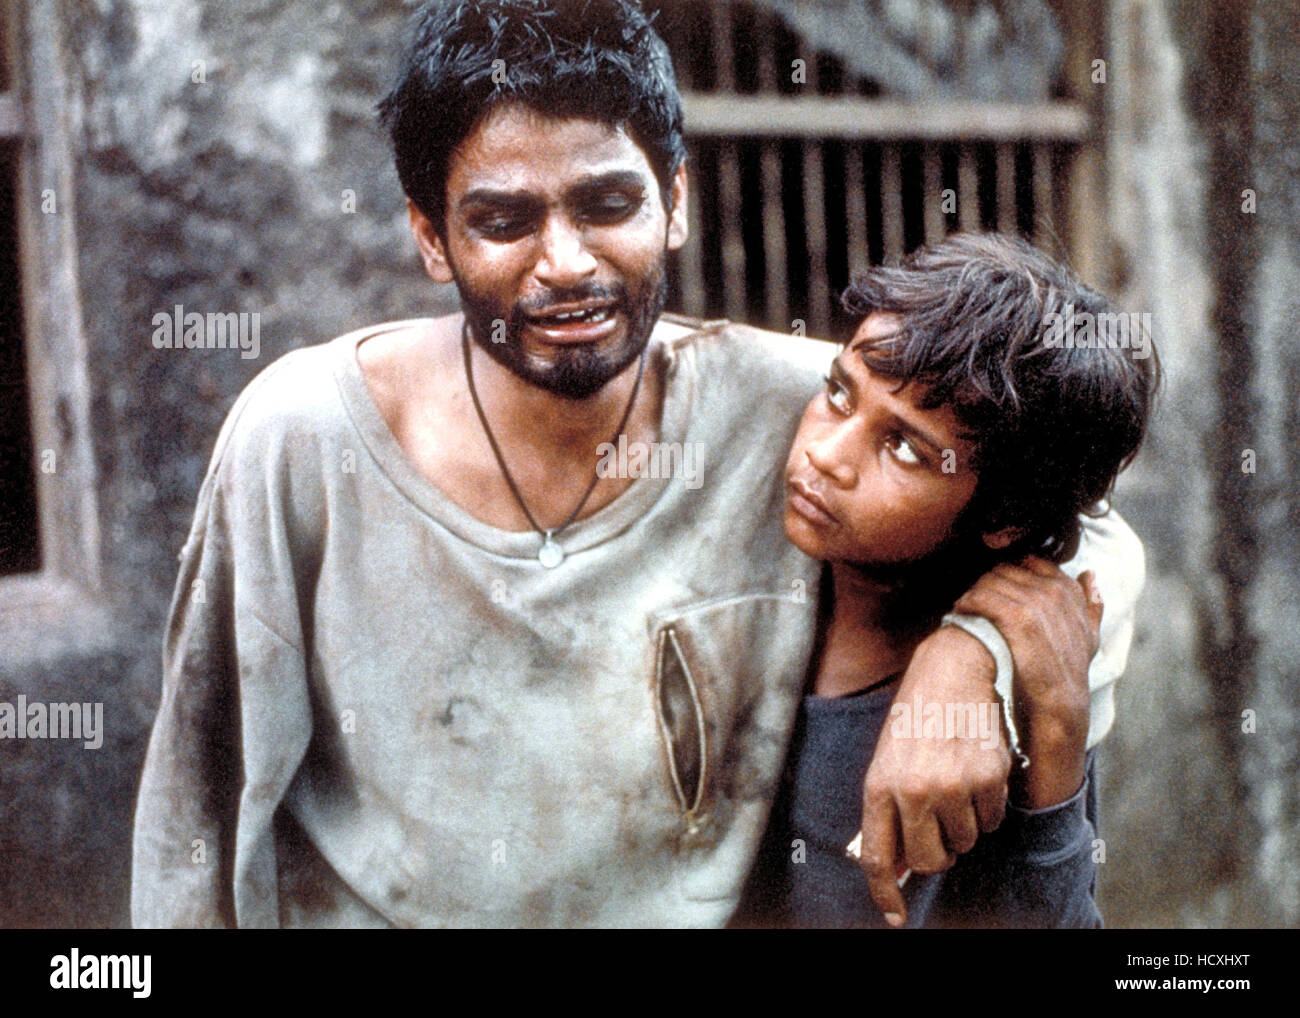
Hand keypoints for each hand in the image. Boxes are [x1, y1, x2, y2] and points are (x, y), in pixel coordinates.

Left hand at [858, 625, 1010, 926]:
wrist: (954, 671)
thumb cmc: (917, 716)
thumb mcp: (888, 760)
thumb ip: (889, 813)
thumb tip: (897, 868)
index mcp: (880, 786)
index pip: (878, 857)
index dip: (886, 892)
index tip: (894, 916)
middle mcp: (914, 791)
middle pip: (930, 861)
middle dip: (937, 852)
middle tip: (939, 824)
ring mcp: (952, 786)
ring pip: (965, 842)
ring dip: (964, 824)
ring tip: (956, 782)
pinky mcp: (988, 778)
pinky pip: (991, 821)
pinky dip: (987, 808)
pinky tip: (976, 772)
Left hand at [952, 557, 1102, 808]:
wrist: (1044, 785)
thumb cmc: (1030, 726)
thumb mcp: (1039, 672)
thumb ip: (1051, 634)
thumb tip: (1088, 578)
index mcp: (1081, 647)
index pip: (1062, 583)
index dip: (1029, 566)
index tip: (997, 566)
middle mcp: (1083, 656)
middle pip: (1049, 587)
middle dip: (1008, 574)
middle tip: (976, 580)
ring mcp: (1072, 674)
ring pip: (1034, 603)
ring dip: (994, 589)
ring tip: (968, 595)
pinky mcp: (1056, 694)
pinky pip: (1023, 632)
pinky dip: (991, 612)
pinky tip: (967, 610)